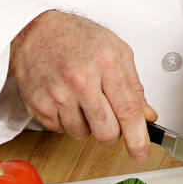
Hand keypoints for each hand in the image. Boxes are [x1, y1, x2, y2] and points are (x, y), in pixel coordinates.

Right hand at [8, 11, 157, 159]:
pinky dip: (67, 121)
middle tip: (109, 118)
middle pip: (106, 131)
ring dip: (88, 125)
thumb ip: (133, 85)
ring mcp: (58, 94)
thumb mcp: (115, 50)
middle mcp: (81, 79)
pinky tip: (66, 100)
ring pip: (83, 134)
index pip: (127, 110)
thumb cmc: (76, 37)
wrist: (36, 31)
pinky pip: (61, 131)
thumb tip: (146, 116)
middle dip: (112, 132)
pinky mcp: (39, 105)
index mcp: (105, 63)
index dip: (137, 137)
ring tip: (83, 100)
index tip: (141, 152)